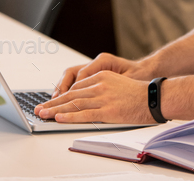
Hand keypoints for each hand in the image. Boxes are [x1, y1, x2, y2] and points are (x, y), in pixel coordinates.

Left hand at [35, 53, 151, 124]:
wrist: (154, 97)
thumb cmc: (139, 93)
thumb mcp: (117, 83)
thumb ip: (101, 89)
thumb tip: (87, 99)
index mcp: (101, 76)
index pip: (75, 86)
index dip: (60, 95)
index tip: (50, 101)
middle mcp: (100, 84)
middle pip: (71, 94)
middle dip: (52, 102)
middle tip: (39, 108)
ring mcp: (103, 97)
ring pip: (73, 103)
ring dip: (55, 109)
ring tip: (43, 114)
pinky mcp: (107, 111)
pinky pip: (84, 114)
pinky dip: (70, 116)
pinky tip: (59, 118)